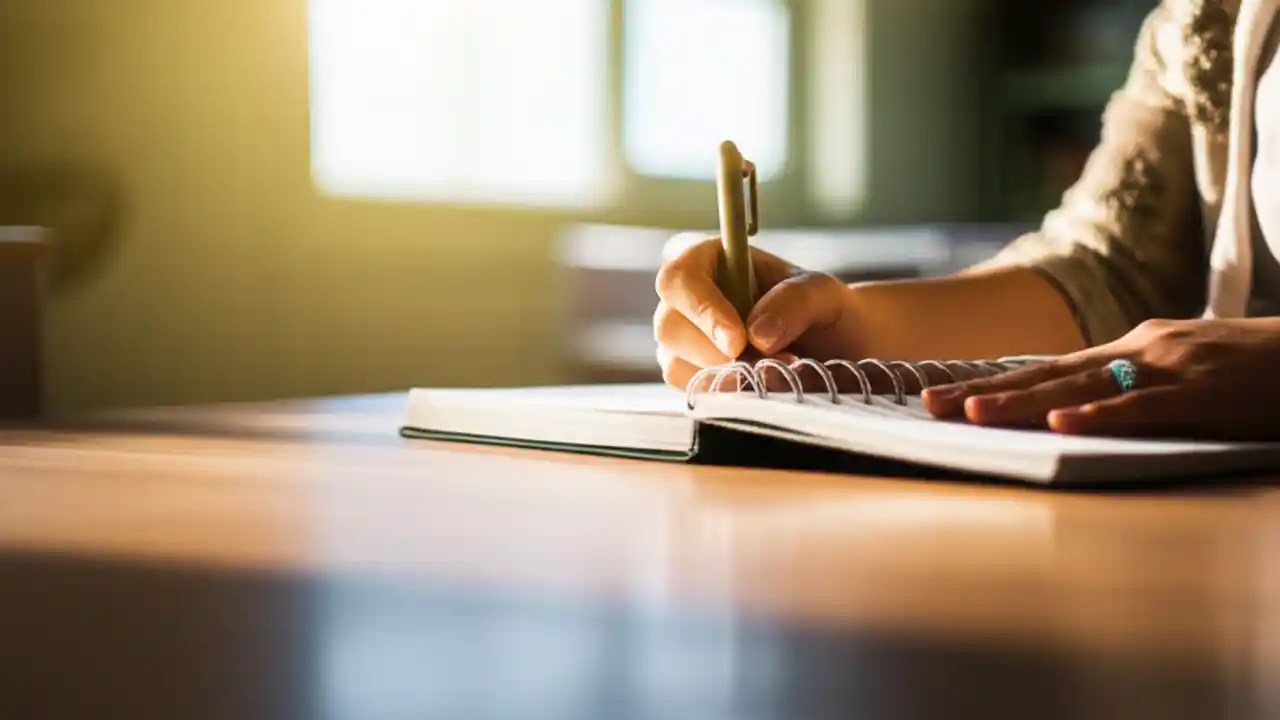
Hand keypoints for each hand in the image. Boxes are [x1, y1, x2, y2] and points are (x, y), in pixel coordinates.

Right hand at [653, 236, 859, 388]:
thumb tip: (756, 334)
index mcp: (710, 260)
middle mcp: (688, 298)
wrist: (834, 349)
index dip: (702, 310)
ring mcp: (684, 339)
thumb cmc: (821, 310)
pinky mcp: (691, 374)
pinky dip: (724, 394)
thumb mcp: (822, 294)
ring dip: (723, 377)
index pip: (680, 278)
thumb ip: (794, 302)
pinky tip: (758, 386)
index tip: (738, 342)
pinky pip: (691, 390)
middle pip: (668, 326)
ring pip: (674, 363)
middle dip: (715, 354)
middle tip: (767, 365)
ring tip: (774, 373)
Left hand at [922, 318, 1279, 439]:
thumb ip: (1126, 385)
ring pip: (1081, 385)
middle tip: (930, 405)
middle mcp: (1137, 349)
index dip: (991, 380)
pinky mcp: (1200, 394)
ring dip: (1024, 400)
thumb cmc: (1249, 369)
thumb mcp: (1178, 370)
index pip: (1045, 366)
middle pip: (1046, 372)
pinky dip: (1099, 414)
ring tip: (974, 413)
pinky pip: (1141, 407)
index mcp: (1128, 347)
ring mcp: (1167, 368)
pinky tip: (1063, 423)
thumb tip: (1071, 405)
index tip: (940, 394)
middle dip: (985, 389)